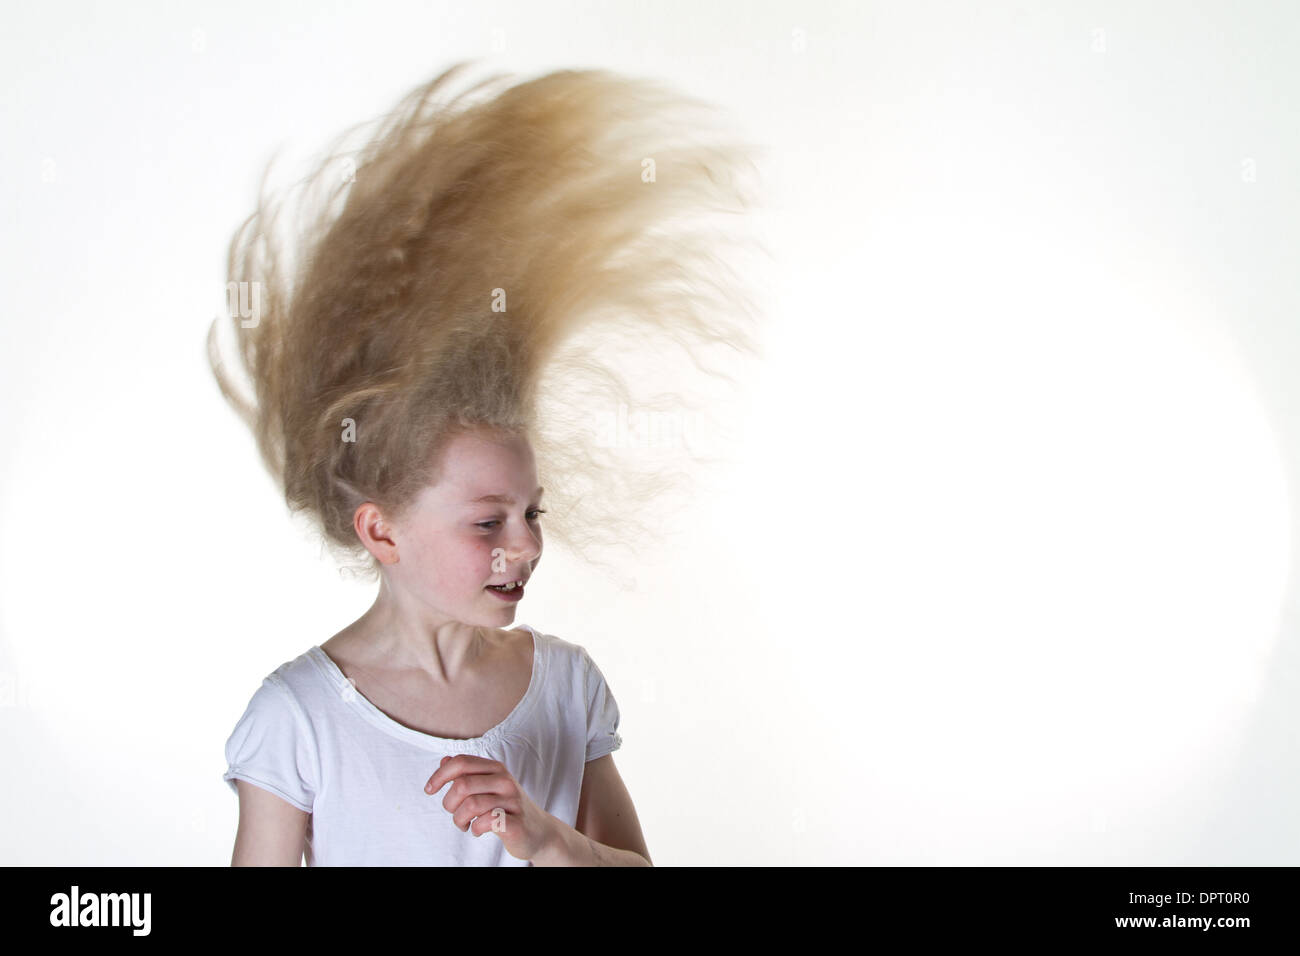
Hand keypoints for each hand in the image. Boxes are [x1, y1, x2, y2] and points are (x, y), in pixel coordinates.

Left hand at [425, 754, 558, 861]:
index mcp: (496, 768)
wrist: (539, 832)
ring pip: (471, 805)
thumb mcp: (487, 787)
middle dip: (449, 803)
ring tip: (464, 825)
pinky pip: (486, 822)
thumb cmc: (507, 809)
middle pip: (462, 784)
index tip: (429, 790)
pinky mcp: (516, 822)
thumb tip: (445, 761)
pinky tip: (477, 830)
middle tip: (454, 814)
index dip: (440, 775)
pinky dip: (475, 828)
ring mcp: (512, 801)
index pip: (461, 762)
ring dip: (459, 819)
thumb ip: (467, 774)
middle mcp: (505, 781)